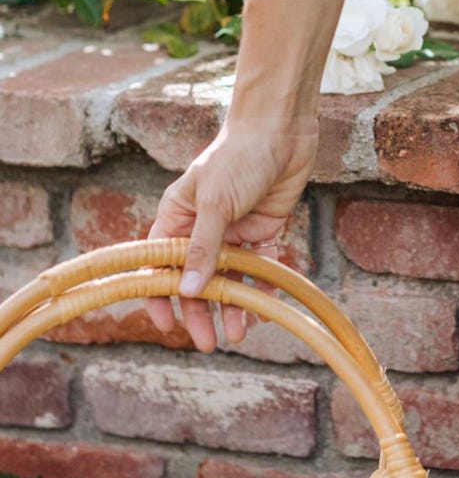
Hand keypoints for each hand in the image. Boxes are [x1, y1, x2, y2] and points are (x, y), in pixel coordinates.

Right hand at [147, 118, 318, 351]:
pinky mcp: (262, 232)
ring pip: (230, 279)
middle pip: (196, 279)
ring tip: (240, 335)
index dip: (159, 295)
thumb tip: (187, 290)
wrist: (281, 132)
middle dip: (201, 312)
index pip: (158, 263)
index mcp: (176, 217)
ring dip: (234, 307)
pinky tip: (267, 311)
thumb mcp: (214, 205)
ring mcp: (233, 232)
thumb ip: (202, 249)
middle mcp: (202, 228)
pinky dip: (263, 289)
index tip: (165, 326)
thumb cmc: (237, 158)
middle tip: (207, 344)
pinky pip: (261, 268)